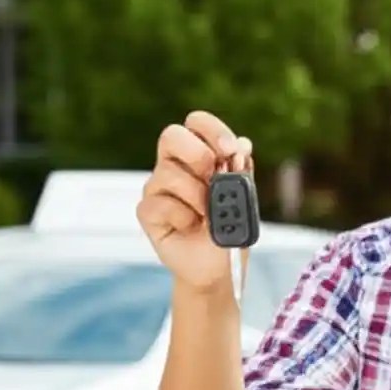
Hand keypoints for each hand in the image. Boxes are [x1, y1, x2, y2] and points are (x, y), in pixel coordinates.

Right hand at [137, 111, 252, 292]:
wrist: (217, 266)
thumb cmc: (227, 227)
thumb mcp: (243, 197)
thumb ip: (241, 171)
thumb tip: (242, 145)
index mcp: (197, 153)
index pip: (196, 123)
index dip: (212, 130)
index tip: (230, 149)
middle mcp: (173, 165)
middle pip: (171, 135)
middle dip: (197, 154)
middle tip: (214, 177)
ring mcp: (157, 187)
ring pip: (169, 173)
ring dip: (198, 197)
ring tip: (208, 215)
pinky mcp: (147, 211)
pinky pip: (161, 204)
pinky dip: (183, 218)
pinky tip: (190, 226)